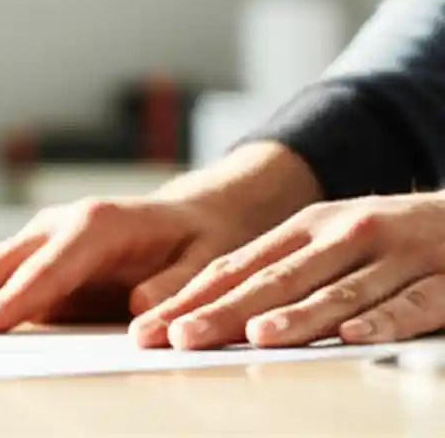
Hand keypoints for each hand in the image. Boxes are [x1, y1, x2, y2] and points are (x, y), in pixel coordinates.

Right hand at [0, 143, 320, 335]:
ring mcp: (37, 240)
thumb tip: (142, 310)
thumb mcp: (206, 260)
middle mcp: (56, 225)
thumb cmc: (197, 241)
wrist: (191, 216)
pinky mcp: (30, 260)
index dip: (12, 300)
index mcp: (97, 223)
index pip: (47, 268)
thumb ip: (176, 285)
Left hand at [131, 193, 444, 349]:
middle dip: (224, 311)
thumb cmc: (384, 240)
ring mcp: (393, 256)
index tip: (150, 328)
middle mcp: (343, 236)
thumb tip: (200, 308)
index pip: (238, 267)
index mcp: (306, 229)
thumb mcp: (324, 242)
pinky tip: (352, 336)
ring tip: (257, 335)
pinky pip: (409, 305)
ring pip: (338, 292)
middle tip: (180, 336)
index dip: (191, 298)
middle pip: (276, 281)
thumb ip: (273, 271)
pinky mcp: (443, 280)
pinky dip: (381, 321)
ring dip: (296, 316)